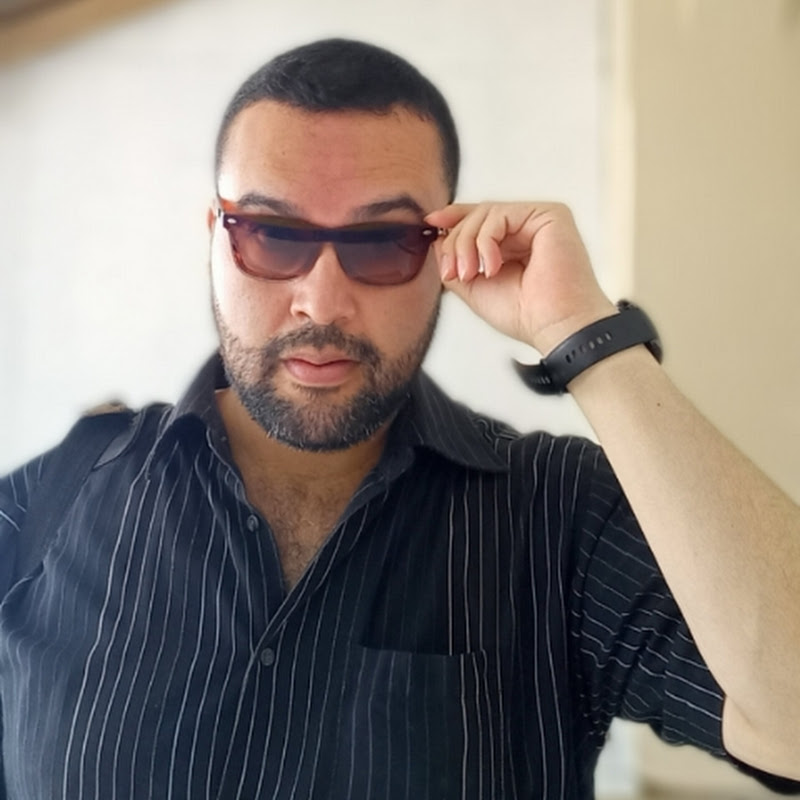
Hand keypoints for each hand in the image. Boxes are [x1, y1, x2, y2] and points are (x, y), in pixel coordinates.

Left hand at [425, 202, 616, 353]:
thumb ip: (456, 260)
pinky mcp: (550, 214)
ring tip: (470, 274)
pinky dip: (486, 241)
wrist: (554, 327)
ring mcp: (540, 219)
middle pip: (477, 215)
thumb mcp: (474, 286)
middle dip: (455, 242)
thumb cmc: (524, 314)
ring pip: (485, 213)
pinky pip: (500, 214)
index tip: (430, 225)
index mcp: (514, 243)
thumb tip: (437, 237)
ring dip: (466, 244)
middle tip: (453, 273)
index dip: (453, 220)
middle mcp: (529, 228)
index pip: (479, 221)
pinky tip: (492, 267)